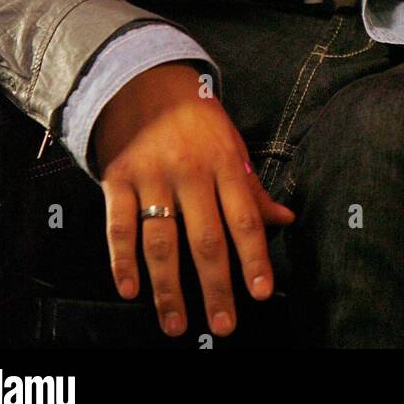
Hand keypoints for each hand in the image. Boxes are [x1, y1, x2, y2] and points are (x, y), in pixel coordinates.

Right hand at [92, 61, 295, 338]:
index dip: (254, 257)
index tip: (261, 291)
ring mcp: (152, 177)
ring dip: (169, 288)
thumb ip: (253, 188)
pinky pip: (120, 228)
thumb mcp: (231, 144)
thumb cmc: (195, 118)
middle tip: (223, 323)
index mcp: (223, 163)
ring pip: (161, 242)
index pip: (244, 218)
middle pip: (205, 239)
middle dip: (216, 287)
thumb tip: (285, 220)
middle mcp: (189, 172)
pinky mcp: (118, 180)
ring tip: (177, 324)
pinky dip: (122, 262)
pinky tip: (130, 290)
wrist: (143, 79)